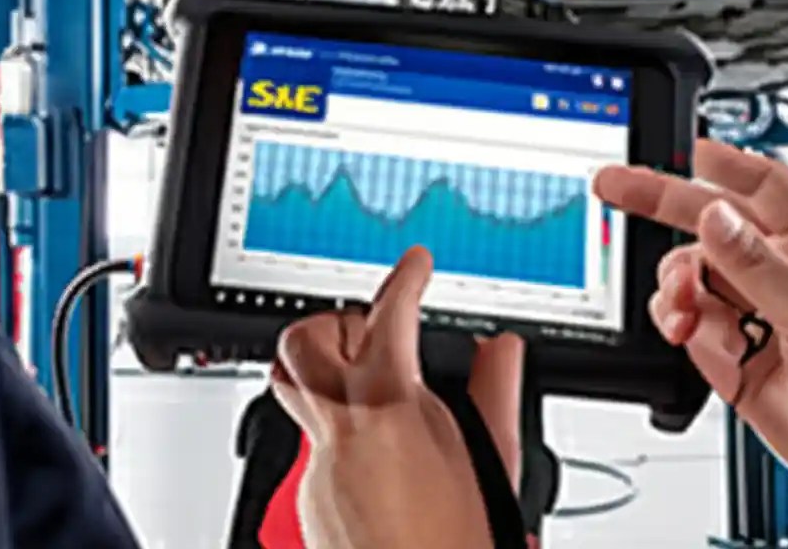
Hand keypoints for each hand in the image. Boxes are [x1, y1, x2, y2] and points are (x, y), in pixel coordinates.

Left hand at [271, 247, 523, 548]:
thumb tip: (499, 346)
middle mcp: (342, 426)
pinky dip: (332, 424)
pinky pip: (303, 435)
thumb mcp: (494, 462)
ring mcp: (316, 461)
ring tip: (359, 373)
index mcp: (391, 406)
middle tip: (375, 329)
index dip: (406, 278)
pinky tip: (371, 447)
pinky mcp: (305, 493)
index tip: (415, 266)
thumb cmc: (456, 543)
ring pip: (288, 381)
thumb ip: (494, 390)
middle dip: (340, 321)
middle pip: (307, 338)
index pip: (389, 314)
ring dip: (318, 364)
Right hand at [595, 140, 787, 546]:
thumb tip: (714, 216)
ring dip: (674, 284)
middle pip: (707, 215)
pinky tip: (683, 330)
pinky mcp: (729, 342)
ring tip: (684, 309)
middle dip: (657, 201)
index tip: (674, 149)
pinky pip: (682, 314)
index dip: (713, 162)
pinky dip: (672, 319)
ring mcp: (753, 302)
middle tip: (612, 186)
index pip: (757, 180)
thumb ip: (758, 264)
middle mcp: (781, 261)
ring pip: (687, 268)